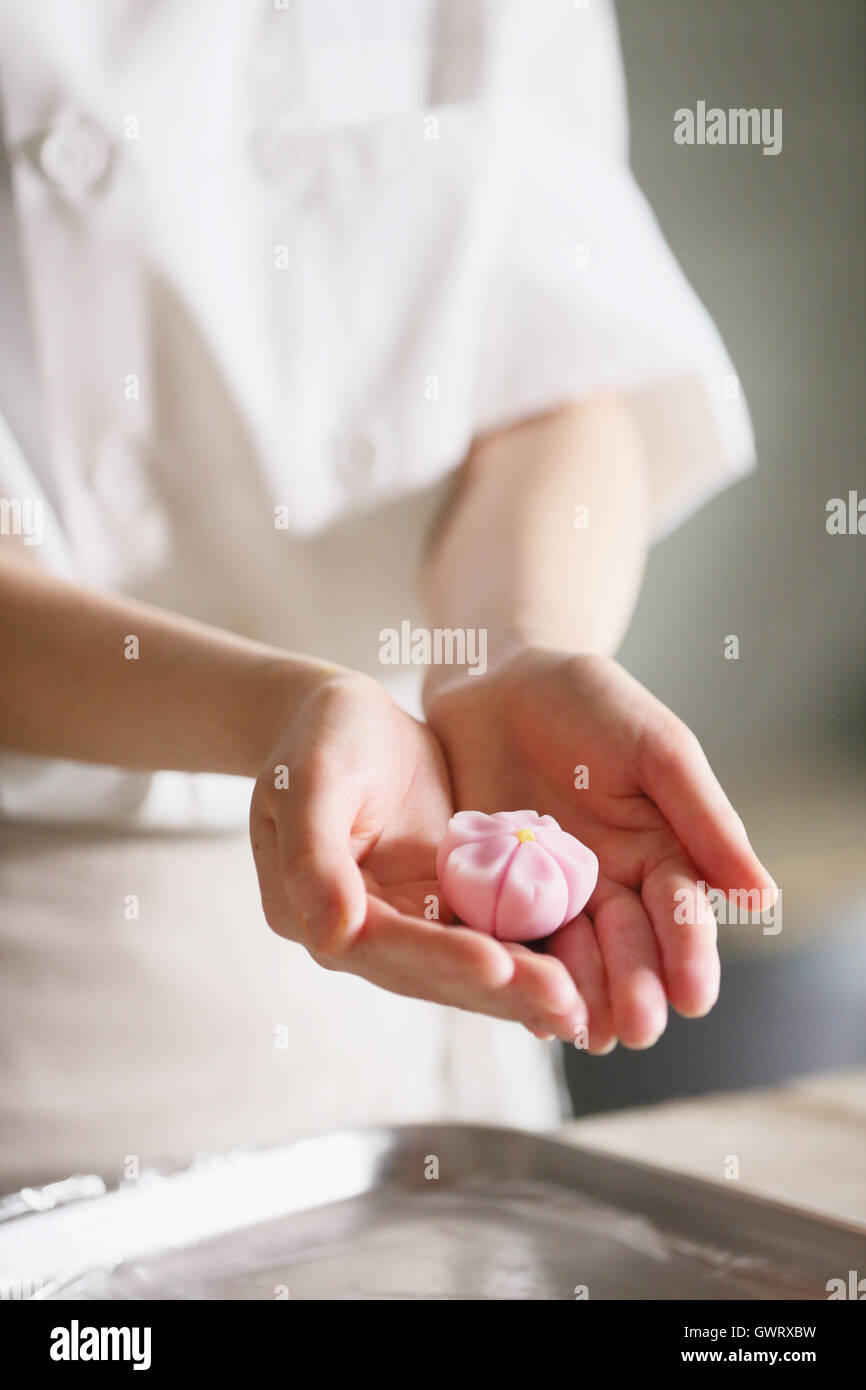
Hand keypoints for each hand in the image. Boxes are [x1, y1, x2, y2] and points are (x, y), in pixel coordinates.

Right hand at [250, 670, 580, 1033]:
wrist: (349, 716)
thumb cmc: (321, 734)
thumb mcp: (310, 780)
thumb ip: (313, 856)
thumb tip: (330, 936)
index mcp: (310, 912)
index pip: (381, 944)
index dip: (438, 957)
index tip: (495, 965)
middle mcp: (358, 933)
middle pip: (432, 971)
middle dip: (498, 989)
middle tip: (564, 1003)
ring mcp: (407, 921)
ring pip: (467, 965)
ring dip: (521, 988)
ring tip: (579, 1006)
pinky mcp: (445, 904)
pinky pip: (490, 933)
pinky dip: (531, 954)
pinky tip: (581, 974)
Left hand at [424, 649, 775, 1051]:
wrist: (496, 674)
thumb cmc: (587, 701)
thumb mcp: (655, 749)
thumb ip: (704, 818)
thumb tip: (761, 898)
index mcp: (659, 852)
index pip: (678, 912)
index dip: (688, 954)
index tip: (695, 996)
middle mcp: (607, 884)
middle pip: (624, 945)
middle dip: (632, 987)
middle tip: (634, 1030)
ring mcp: (546, 892)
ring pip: (567, 953)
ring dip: (576, 994)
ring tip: (581, 1032)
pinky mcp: (487, 888)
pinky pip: (501, 933)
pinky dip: (510, 966)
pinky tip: (514, 1000)